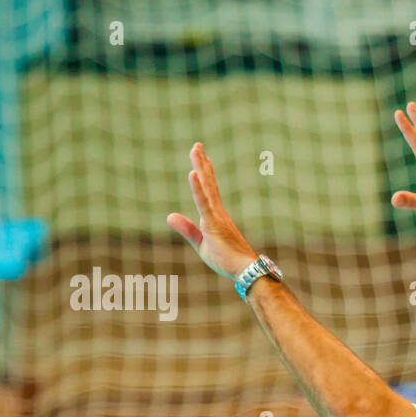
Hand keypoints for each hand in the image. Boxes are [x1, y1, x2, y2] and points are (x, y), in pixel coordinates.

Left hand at [167, 143, 257, 279]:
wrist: (245, 271)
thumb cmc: (227, 260)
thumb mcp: (202, 244)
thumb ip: (187, 229)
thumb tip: (170, 216)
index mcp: (215, 216)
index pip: (209, 190)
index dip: (205, 173)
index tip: (203, 157)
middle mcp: (218, 212)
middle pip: (208, 183)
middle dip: (202, 163)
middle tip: (197, 145)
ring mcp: (217, 216)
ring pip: (207, 187)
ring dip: (201, 167)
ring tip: (196, 150)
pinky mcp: (214, 224)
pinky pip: (204, 202)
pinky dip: (198, 188)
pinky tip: (193, 173)